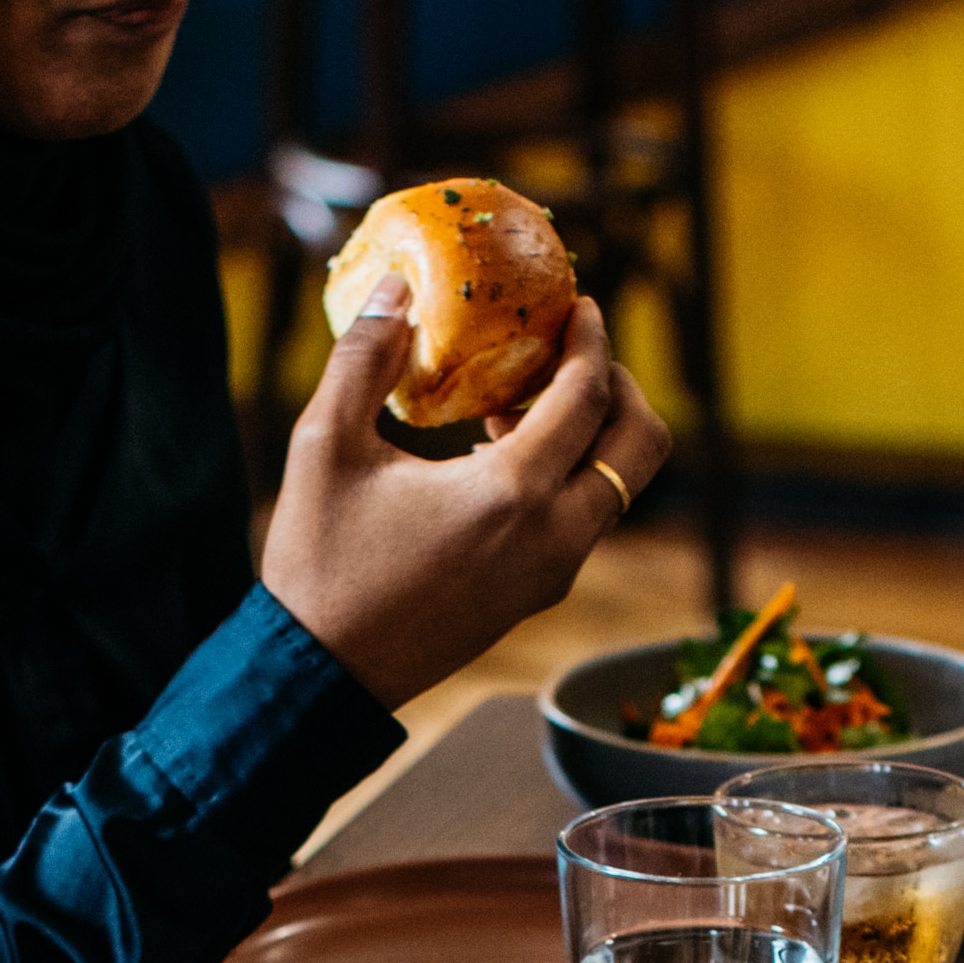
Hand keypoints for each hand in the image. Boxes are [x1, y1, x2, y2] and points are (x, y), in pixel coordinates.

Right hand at [258, 293, 673, 707]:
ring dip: (592, 434)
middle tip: (569, 357)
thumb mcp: (325, 445)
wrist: (323, 674)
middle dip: (620, 387)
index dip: (591, 339)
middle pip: (642, 444)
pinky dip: (570, 474)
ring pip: (620, 485)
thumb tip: (397, 288)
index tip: (579, 306)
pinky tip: (498, 455)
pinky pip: (587, 518)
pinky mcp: (539, 595)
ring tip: (516, 405)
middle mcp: (553, 537)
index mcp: (511, 494)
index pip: (590, 396)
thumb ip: (364, 357)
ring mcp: (554, 573)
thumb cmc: (321, 562)